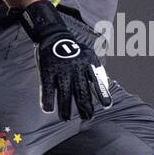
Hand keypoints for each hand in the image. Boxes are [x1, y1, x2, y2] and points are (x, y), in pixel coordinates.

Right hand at [19, 0, 111, 119]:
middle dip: (85, 106)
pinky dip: (47, 99)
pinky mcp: (47, 71)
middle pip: (81, 90)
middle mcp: (75, 67)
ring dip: (65, 108)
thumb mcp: (90, 58)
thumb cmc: (76, 53)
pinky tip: (48, 109)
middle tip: (88, 118)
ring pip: (64, 93)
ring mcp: (61, 69)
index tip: (106, 105)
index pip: (97, 79)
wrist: (55, 36)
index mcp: (88, 63)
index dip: (102, 92)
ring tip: (66, 118)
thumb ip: (97, 75)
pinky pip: (47, 88)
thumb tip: (105, 96)